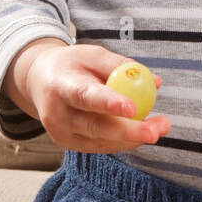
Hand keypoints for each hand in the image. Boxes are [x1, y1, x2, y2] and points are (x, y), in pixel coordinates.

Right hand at [6, 42, 171, 153]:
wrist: (39, 82)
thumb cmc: (72, 66)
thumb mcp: (93, 55)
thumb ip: (121, 67)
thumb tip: (156, 82)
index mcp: (60, 85)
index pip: (85, 96)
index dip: (108, 104)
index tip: (132, 109)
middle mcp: (57, 114)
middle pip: (95, 127)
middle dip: (128, 131)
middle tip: (156, 131)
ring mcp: (61, 134)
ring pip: (102, 141)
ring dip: (134, 136)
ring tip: (161, 125)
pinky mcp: (70, 145)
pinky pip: (102, 146)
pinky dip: (123, 139)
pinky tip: (140, 129)